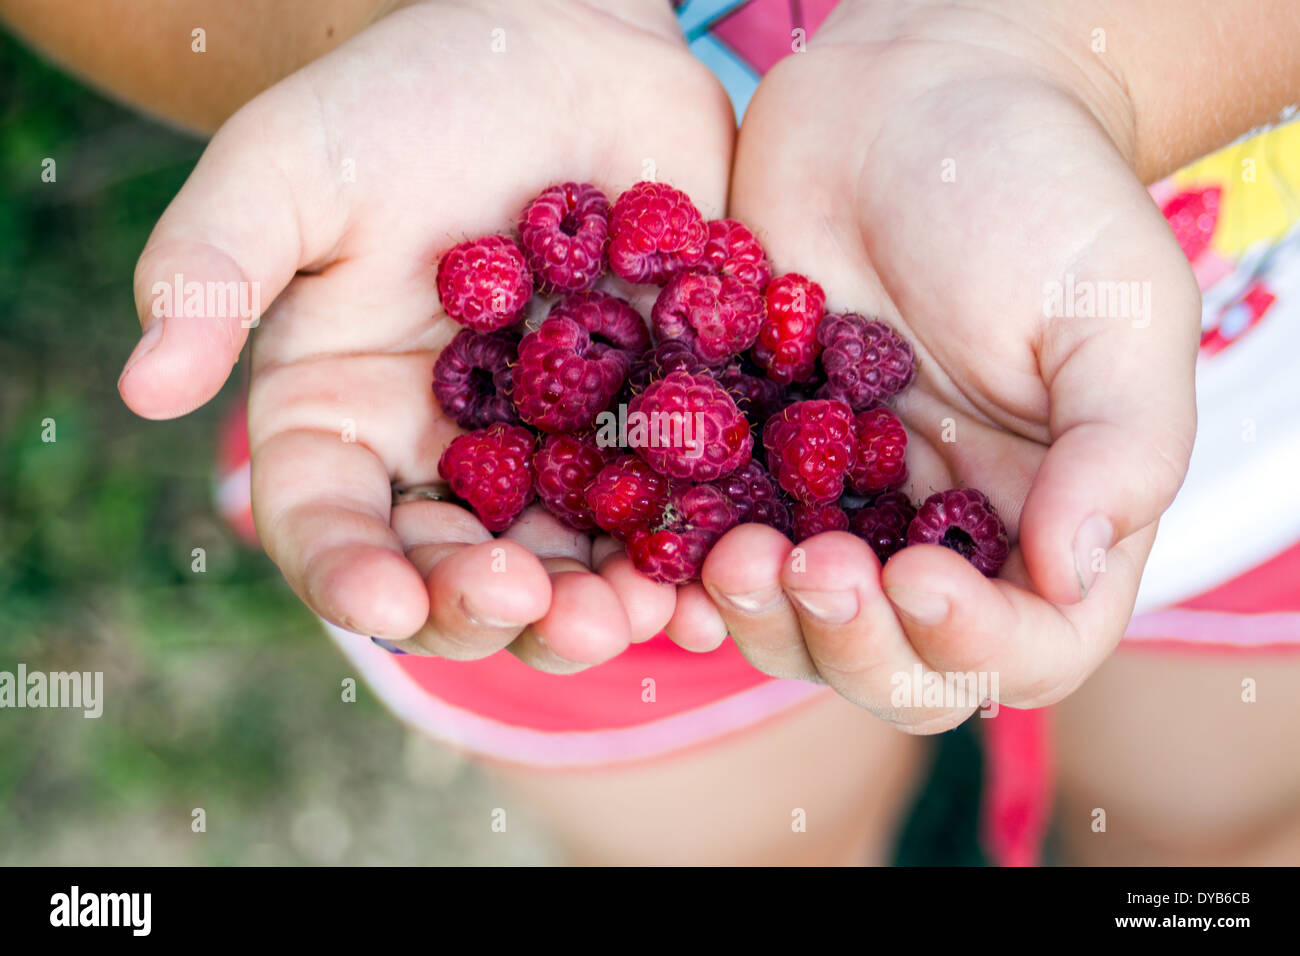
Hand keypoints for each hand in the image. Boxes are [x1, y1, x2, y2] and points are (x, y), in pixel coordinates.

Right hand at [119, 0, 734, 665]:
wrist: (561, 45)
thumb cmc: (407, 98)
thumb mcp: (291, 168)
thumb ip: (212, 269)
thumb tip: (139, 390)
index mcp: (347, 418)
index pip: (333, 528)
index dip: (353, 578)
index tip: (387, 602)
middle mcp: (451, 456)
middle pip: (458, 575)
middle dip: (491, 611)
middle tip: (536, 609)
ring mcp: (559, 451)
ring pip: (571, 567)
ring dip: (598, 608)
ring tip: (635, 612)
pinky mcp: (654, 426)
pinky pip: (674, 512)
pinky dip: (690, 556)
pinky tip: (714, 583)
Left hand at [692, 0, 1198, 729]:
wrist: (901, 101)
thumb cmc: (1032, 186)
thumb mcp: (1113, 307)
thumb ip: (1121, 448)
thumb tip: (1074, 575)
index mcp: (1043, 513)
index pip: (1030, 644)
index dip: (974, 643)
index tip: (917, 576)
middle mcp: (937, 530)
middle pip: (898, 666)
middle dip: (849, 644)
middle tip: (808, 565)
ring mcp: (834, 503)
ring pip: (795, 629)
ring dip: (761, 618)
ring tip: (732, 550)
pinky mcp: (747, 459)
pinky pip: (710, 546)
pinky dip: (686, 570)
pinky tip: (666, 546)